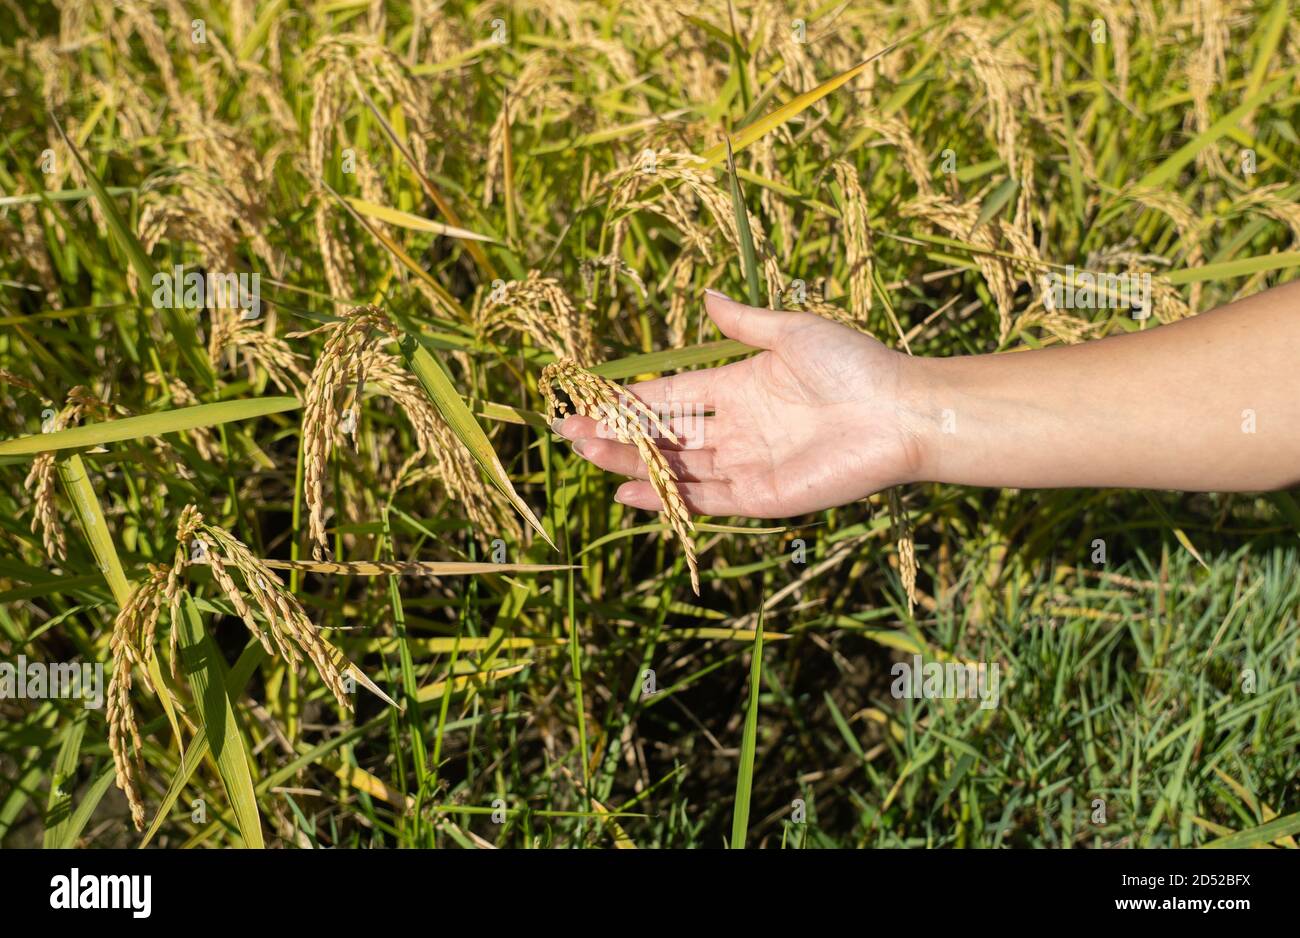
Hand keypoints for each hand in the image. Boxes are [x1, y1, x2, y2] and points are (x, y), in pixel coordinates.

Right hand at [553, 291, 925, 517]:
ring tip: (587, 456)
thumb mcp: (792, 332)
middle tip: (569, 434)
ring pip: (676, 468)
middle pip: (664, 436)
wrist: (902, 410)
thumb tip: (708, 294)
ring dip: (631, 463)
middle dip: (616, 436)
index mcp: (739, 389)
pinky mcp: (763, 497)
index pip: (670, 398)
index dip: (628, 401)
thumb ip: (744, 323)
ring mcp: (748, 465)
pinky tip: (628, 489)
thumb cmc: (854, 365)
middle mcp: (738, 430)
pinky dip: (667, 498)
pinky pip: (705, 500)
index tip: (586, 401)